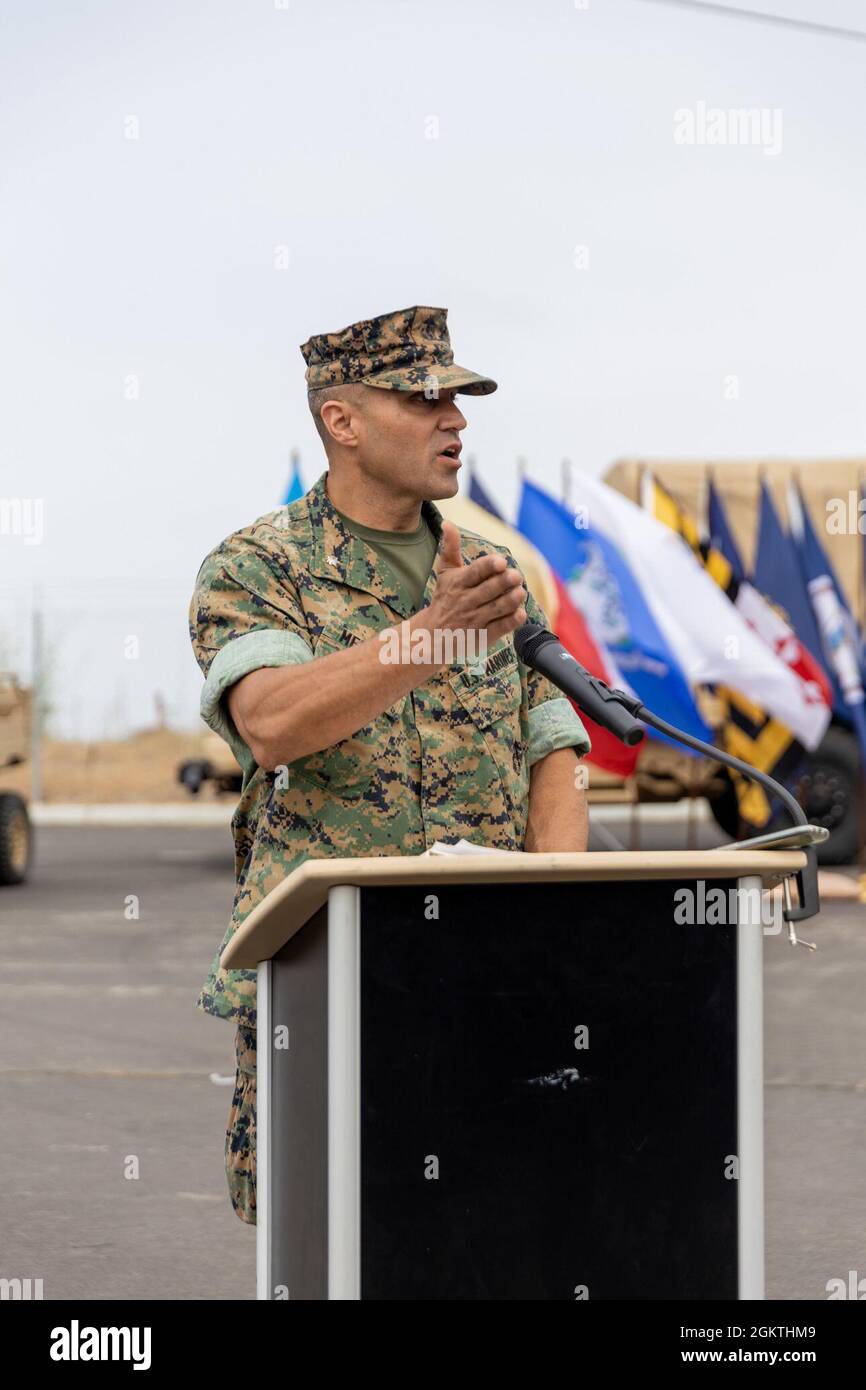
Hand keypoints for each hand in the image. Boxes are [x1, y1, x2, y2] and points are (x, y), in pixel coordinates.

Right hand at [423, 520, 526, 648]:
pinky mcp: (482, 636)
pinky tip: (520, 613)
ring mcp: (474, 619)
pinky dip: (510, 621)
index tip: (501, 562)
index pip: (475, 572)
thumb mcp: (445, 573)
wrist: (432, 635)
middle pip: (488, 590)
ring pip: (495, 608)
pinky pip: (499, 628)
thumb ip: (450, 548)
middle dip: (504, 582)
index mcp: (458, 583)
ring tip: (521, 592)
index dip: (488, 567)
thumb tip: (447, 523)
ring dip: (510, 600)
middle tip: (517, 576)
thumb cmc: (444, 598)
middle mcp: (466, 601)